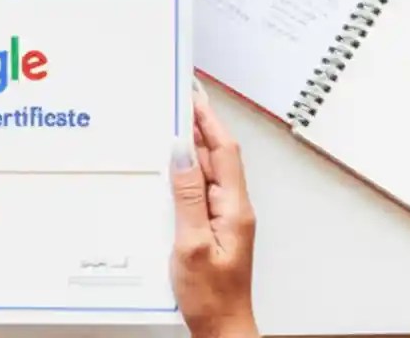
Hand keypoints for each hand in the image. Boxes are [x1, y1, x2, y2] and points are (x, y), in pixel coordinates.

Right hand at [170, 99, 258, 337]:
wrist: (221, 329)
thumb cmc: (211, 298)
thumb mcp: (190, 243)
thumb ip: (186, 195)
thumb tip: (181, 153)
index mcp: (235, 209)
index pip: (224, 150)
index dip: (208, 119)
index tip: (193, 95)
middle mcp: (234, 209)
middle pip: (218, 156)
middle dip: (200, 124)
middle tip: (180, 100)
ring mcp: (226, 218)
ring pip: (210, 171)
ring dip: (193, 146)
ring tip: (174, 124)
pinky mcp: (214, 227)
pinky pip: (202, 189)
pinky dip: (188, 171)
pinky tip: (174, 168)